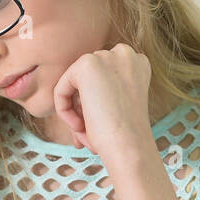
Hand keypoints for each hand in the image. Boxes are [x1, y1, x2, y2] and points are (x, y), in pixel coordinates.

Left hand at [52, 42, 153, 160]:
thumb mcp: (118, 106)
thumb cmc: (126, 135)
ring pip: (74, 85)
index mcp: (138, 63)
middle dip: (83, 109)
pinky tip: (79, 126)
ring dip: (76, 112)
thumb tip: (80, 94)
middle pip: (88, 81)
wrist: (130, 145)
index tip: (98, 126)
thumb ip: (101, 92)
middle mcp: (125, 54)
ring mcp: (106, 56)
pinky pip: (61, 89)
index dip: (97, 105)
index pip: (103, 80)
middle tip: (85, 135)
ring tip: (84, 134)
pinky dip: (64, 110)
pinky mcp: (87, 65)